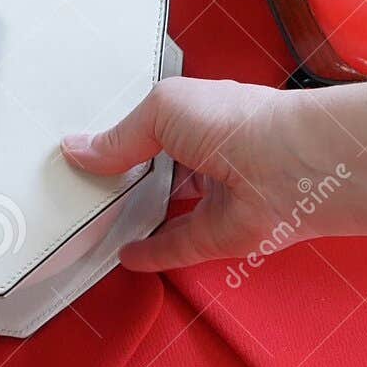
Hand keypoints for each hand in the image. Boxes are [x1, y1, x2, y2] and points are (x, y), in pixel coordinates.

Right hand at [61, 76, 356, 270]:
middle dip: (129, 177)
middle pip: (161, 171)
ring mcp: (215, 199)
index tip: (87, 146)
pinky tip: (124, 256)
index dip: (123, 133)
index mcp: (201, 116)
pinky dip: (152, 254)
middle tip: (85, 187)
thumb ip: (120, 136)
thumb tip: (78, 150)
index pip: (156, 125)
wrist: (289, 167)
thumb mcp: (163, 109)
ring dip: (139, 217)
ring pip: (169, 211)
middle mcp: (210, 155)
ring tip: (97, 221)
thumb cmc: (234, 122)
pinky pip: (177, 248)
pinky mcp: (217, 237)